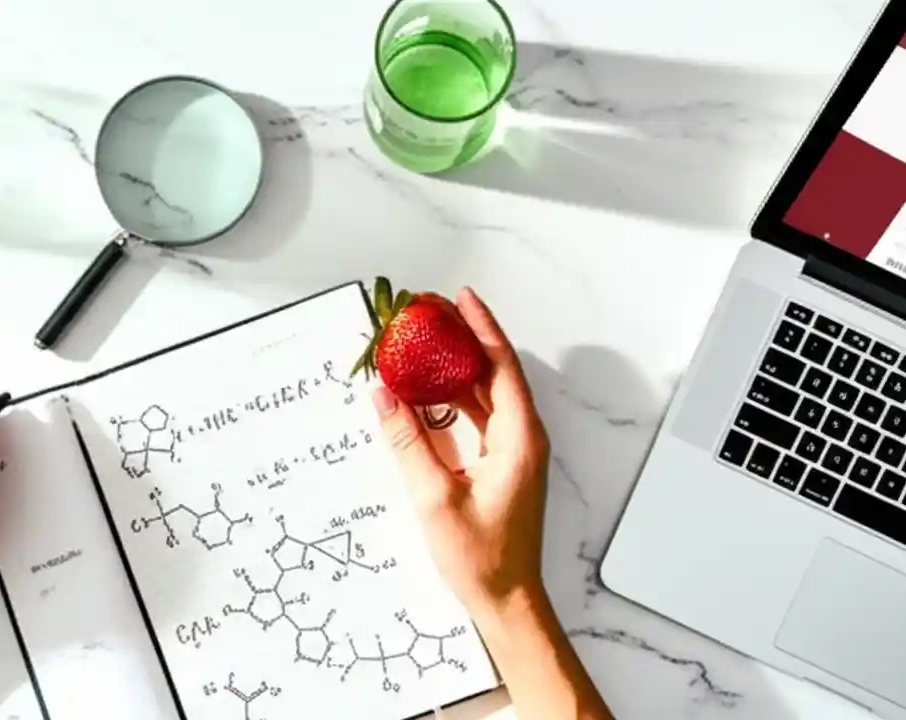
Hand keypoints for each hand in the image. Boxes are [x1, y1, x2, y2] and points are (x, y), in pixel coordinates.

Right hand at [373, 288, 548, 614]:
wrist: (507, 601)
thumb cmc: (482, 559)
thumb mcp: (434, 498)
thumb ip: (408, 441)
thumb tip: (384, 395)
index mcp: (518, 439)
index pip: (500, 366)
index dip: (481, 327)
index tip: (459, 297)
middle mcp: (522, 438)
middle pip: (492, 373)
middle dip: (462, 339)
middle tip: (429, 312)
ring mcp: (512, 451)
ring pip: (483, 394)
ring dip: (454, 368)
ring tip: (421, 342)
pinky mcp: (500, 464)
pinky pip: (476, 418)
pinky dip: (451, 399)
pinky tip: (424, 391)